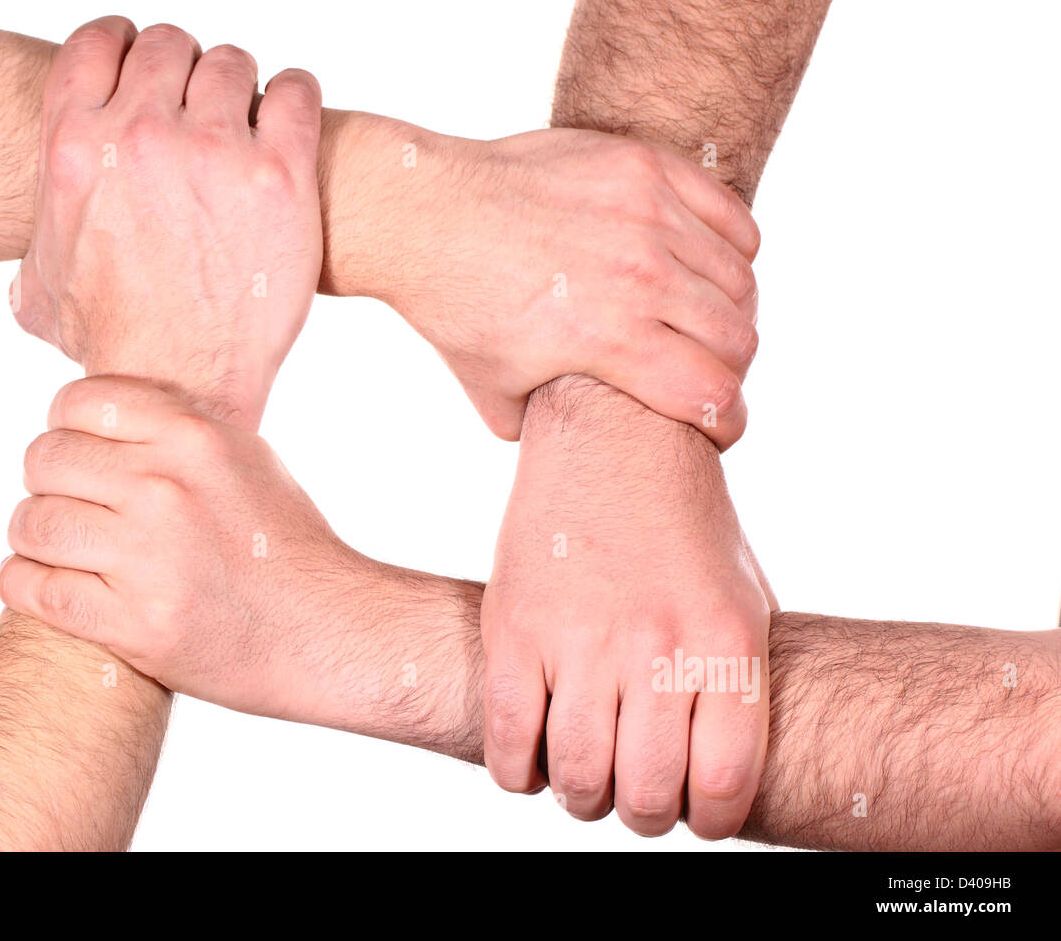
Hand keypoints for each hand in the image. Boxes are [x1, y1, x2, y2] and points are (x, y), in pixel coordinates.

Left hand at [0, 376, 361, 717]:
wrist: (325, 631)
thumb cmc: (284, 545)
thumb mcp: (246, 459)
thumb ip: (175, 431)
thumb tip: (99, 412)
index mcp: (194, 438)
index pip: (80, 402)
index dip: (67, 428)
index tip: (80, 456)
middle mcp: (165, 489)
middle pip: (46, 460)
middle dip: (48, 484)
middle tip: (71, 509)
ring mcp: (146, 557)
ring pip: (32, 523)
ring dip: (34, 538)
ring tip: (60, 550)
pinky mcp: (131, 623)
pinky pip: (31, 587)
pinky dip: (25, 584)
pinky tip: (49, 583)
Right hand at [11, 17, 322, 427]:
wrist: (180, 386)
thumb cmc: (112, 346)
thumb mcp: (42, 295)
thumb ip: (32, 257)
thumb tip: (23, 275)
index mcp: (75, 145)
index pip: (100, 41)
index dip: (128, 49)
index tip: (149, 72)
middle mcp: (140, 135)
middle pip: (172, 46)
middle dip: (187, 72)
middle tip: (204, 109)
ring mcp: (213, 151)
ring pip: (234, 65)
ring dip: (242, 88)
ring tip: (249, 124)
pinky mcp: (278, 174)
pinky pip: (295, 92)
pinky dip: (295, 98)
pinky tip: (289, 122)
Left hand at [339, 124, 760, 443]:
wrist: (425, 213)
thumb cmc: (455, 307)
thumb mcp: (495, 392)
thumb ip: (547, 428)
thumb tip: (580, 446)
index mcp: (609, 338)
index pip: (713, 396)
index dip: (724, 424)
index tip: (716, 428)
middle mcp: (639, 275)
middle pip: (738, 341)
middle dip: (728, 372)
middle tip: (702, 373)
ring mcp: (646, 213)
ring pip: (740, 281)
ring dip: (729, 312)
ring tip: (697, 321)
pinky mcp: (645, 167)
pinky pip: (731, 220)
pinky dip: (731, 251)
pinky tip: (698, 267)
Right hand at [480, 377, 772, 837]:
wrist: (615, 433)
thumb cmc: (686, 525)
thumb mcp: (744, 595)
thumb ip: (736, 683)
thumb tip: (720, 769)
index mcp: (721, 642)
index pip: (720, 784)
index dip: (709, 820)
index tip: (696, 813)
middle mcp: (653, 646)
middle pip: (644, 794)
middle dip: (641, 813)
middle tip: (635, 795)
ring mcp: (579, 637)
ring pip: (576, 777)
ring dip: (583, 797)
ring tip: (587, 778)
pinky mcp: (515, 627)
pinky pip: (509, 741)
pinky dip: (520, 774)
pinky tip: (534, 759)